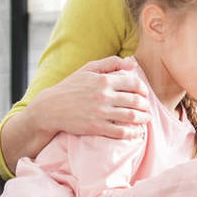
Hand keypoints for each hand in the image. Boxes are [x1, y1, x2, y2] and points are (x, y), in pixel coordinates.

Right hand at [34, 57, 151, 139]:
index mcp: (103, 80)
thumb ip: (111, 63)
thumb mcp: (87, 69)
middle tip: (146, 107)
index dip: (143, 89)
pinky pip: (121, 132)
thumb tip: (132, 64)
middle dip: (145, 105)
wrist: (50, 108)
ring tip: (145, 118)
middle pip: (135, 101)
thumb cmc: (70, 87)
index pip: (134, 84)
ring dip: (143, 118)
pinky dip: (133, 132)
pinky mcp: (96, 127)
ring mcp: (100, 113)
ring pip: (131, 116)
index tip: (144, 94)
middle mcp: (103, 96)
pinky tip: (136, 132)